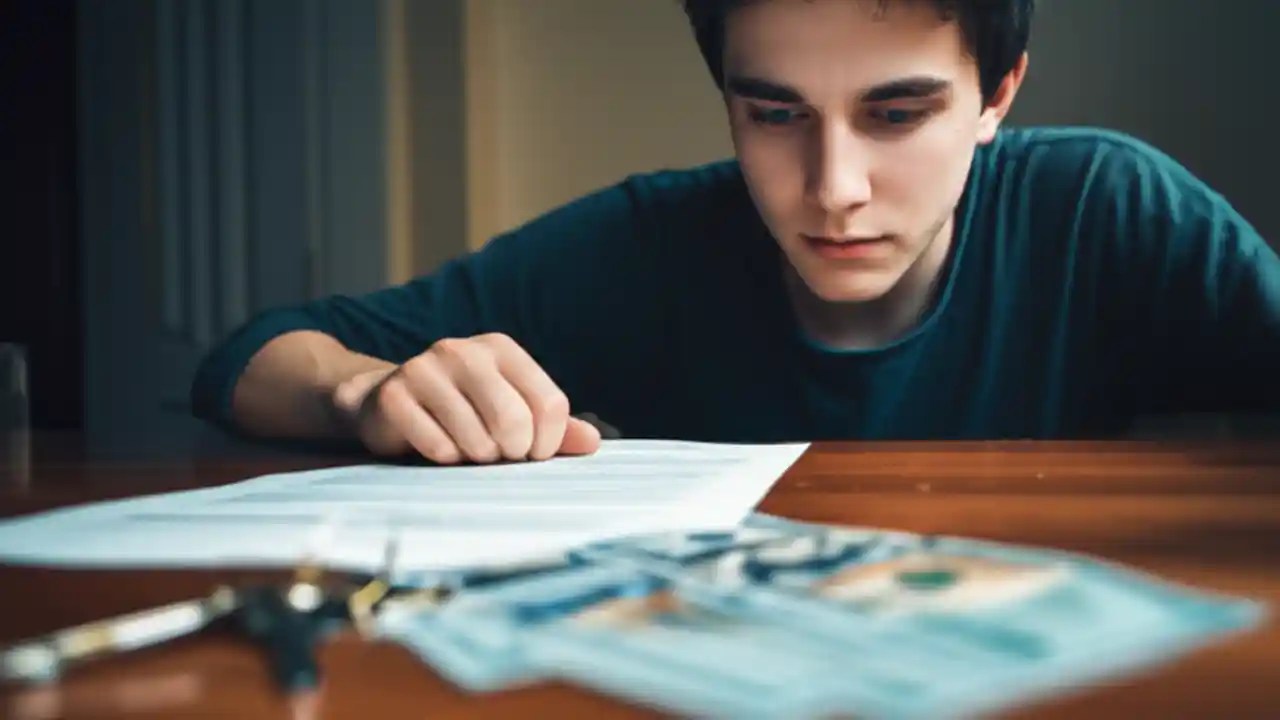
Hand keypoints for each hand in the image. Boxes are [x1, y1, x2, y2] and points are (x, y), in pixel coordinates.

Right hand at [330, 333, 600, 463]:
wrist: (387, 403)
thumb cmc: (462, 411)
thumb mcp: (512, 410)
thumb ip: (554, 426)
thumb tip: (593, 442)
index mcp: (502, 349)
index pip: (549, 404)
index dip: (548, 442)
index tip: (533, 453)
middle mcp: (464, 350)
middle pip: (514, 421)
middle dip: (512, 453)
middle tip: (499, 455)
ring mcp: (425, 369)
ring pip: (476, 439)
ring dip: (477, 459)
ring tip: (468, 451)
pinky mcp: (394, 396)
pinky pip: (438, 447)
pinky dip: (445, 459)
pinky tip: (439, 449)